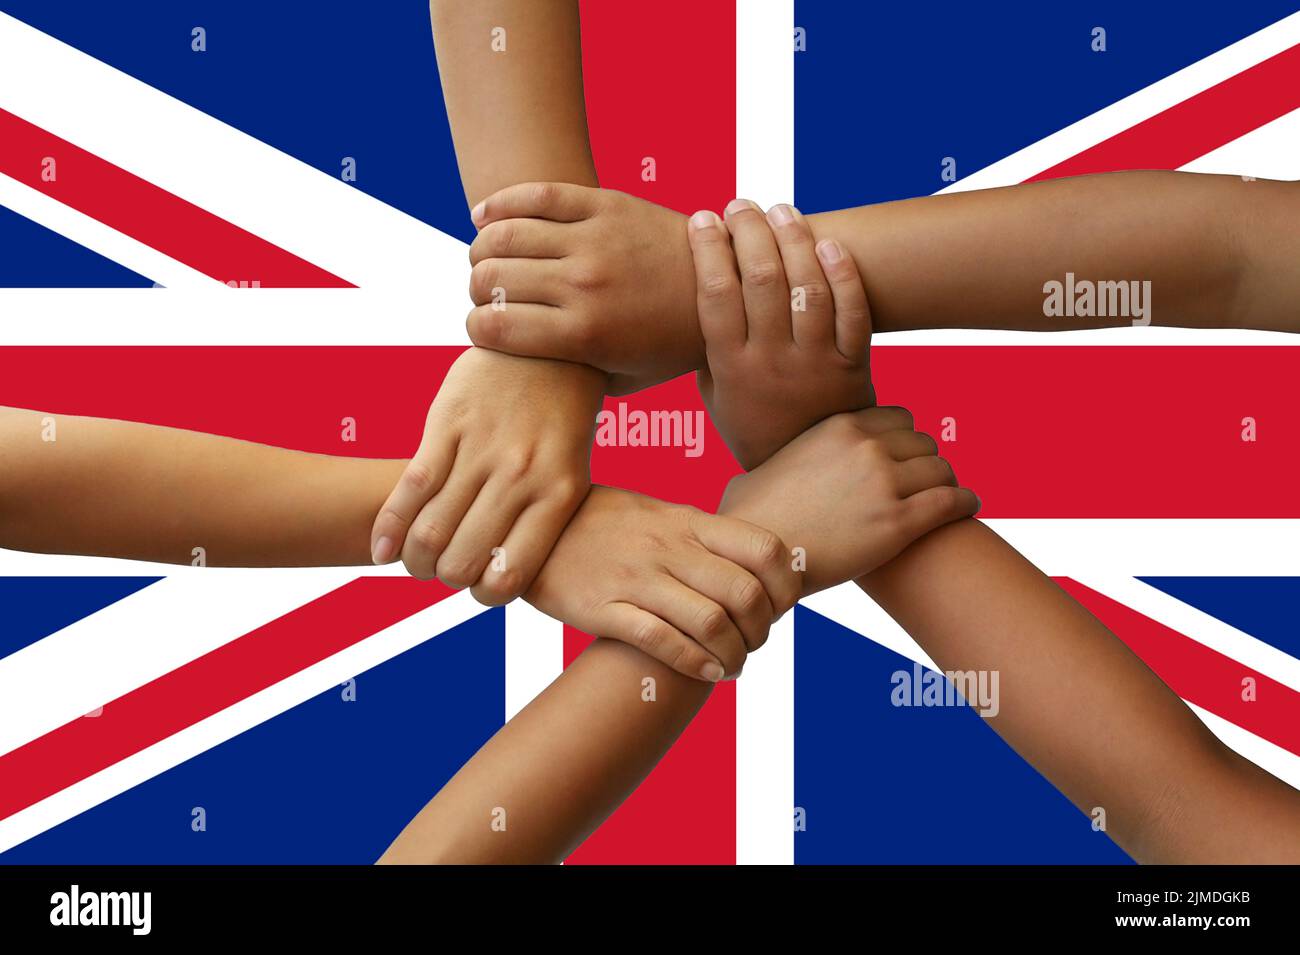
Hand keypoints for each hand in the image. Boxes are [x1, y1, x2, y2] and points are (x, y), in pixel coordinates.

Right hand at [370, 347, 603, 603]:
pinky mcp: (449, 424)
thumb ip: (538, 519)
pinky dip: (388, 527)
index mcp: (558, 497)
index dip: (483, 595)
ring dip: (414, 559)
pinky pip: (410, 488)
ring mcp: (483, 450)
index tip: (477, 585)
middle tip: (441, 570)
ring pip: (430, 531)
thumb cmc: (563, 421)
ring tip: (414, 560)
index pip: (508, 576)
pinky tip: (381, 549)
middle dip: (444, 578)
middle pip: (461, 561)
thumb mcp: (569, 473)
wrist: (553, 345)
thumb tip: (498, 575)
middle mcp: (521, 477)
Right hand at [465, 182, 701, 393]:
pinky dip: (498, 204)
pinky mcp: (604, 203)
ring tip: (488, 259)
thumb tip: (522, 372)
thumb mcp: (622, 379)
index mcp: (584, 334)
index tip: (484, 329)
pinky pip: (534, 195)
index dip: (475, 330)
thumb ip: (571, 377)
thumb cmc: (669, 342)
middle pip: (487, 280)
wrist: (725, 285)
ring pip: (502, 236)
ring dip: (481, 249)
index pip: (490, 328)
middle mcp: (583, 285)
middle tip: (486, 295)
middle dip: (475, 291)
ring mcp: (593, 240)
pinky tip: (485, 217)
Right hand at [525, 486, 801, 680]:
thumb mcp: (658, 513)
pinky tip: (706, 673)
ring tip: (730, 667)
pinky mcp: (603, 607)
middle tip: (752, 645)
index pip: (764, 548)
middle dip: (761, 632)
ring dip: (733, 656)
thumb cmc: (600, 522)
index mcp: (688, 521)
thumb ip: (701, 536)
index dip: (785, 587)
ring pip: (710, 622)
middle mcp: (669, 547)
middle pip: (745, 594)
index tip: (778, 608)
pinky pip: (661, 640)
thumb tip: (751, 566)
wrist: (529, 525)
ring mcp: (636, 577)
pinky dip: (694, 663)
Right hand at [690, 200, 873, 469]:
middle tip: (740, 205)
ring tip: (780, 211)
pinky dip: (844, 274)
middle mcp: (773, 364)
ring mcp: (816, 365)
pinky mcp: (854, 368)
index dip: (708, 250)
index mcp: (731, 369)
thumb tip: (688, 287)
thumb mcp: (716, 395)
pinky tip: (829, 244)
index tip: (701, 217)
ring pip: (808, 288)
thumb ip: (705, 347)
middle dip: (749, 232)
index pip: (715, 295)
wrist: (810, 480)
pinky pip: (853, 313)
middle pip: (762, 281)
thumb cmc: (754, 426)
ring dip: (794, 239)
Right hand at [720, 408, 979, 594]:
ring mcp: (884, 484)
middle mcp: (865, 448)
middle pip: (924, 442)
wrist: (755, 558)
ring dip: (946, 482)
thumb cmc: (751, 520)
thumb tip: (774, 468)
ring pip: (941, 469)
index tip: (907, 457)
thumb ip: (792, 455)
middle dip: (927, 462)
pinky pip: (950, 502)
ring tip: (948, 496)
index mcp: (838, 427)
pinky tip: (969, 506)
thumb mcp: (768, 466)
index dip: (906, 439)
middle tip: (927, 483)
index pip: (898, 419)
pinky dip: (965, 502)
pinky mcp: (898, 523)